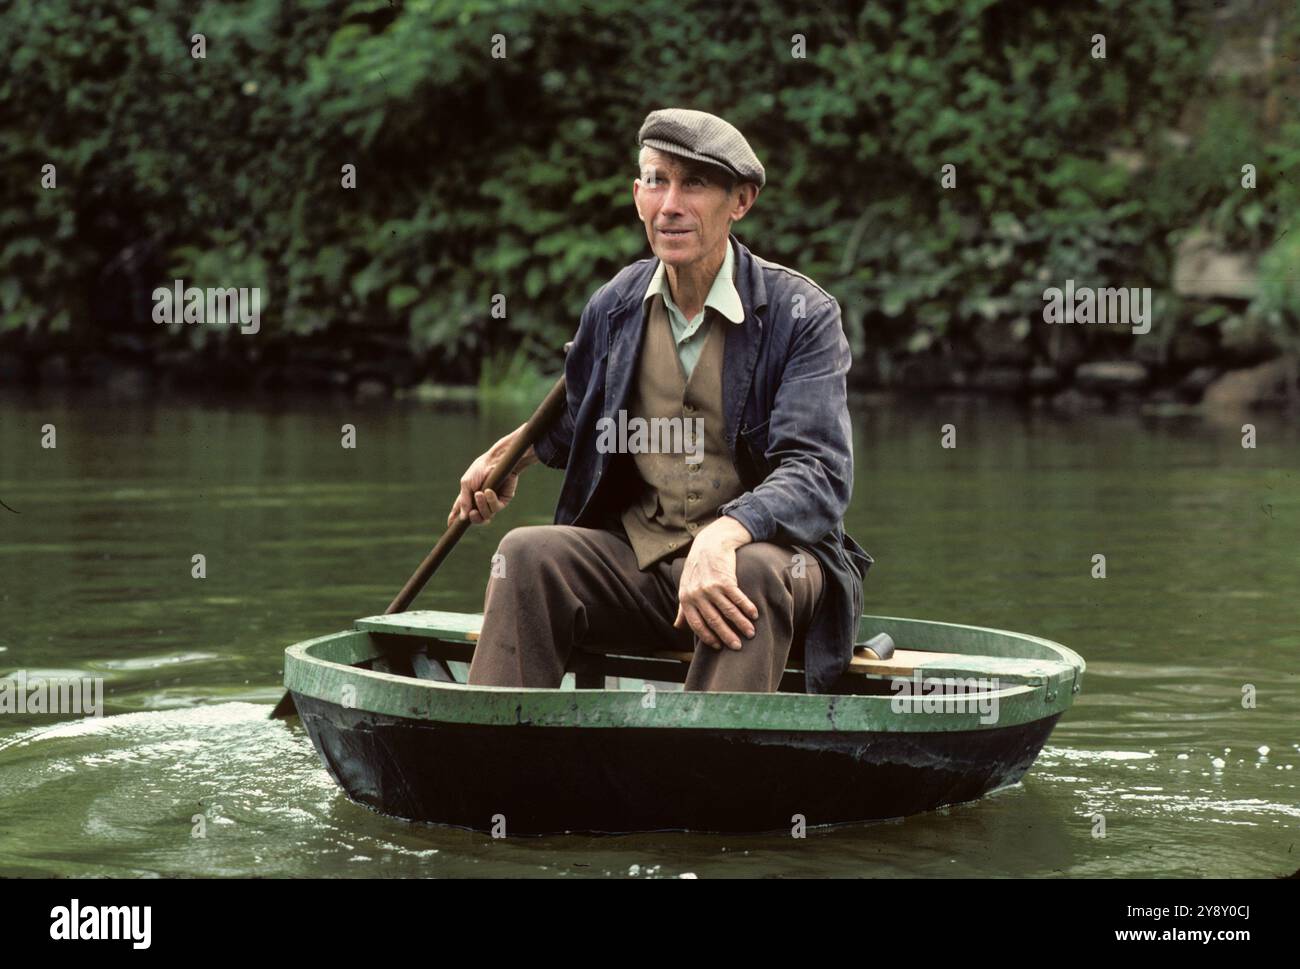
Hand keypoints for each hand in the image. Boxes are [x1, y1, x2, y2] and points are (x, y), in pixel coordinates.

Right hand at [447, 433, 527, 526]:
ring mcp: (492, 502)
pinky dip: (491, 501)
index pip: (461, 511)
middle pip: (476, 519)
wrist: (497, 461)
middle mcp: (480, 501)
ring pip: (486, 516)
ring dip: (482, 506)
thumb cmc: (480, 469)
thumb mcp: (466, 484)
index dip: (455, 519)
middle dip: (474, 519)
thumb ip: (463, 501)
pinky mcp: (503, 500)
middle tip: (472, 513)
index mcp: (469, 496)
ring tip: (480, 493)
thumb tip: (462, 518)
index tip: (450, 526)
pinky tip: (489, 491)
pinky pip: (496, 508)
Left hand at [673, 517, 757, 649]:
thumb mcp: (685, 587)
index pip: (697, 624)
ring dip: (741, 624)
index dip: (708, 637)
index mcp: (686, 599)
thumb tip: (677, 626)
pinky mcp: (725, 579)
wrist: (710, 544)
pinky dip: (747, 608)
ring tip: (750, 633)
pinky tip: (754, 615)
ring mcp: (711, 587)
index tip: (719, 646)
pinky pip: (738, 598)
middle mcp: (697, 594)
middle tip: (737, 646)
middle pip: (714, 621)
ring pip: (728, 611)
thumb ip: (683, 608)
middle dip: (727, 635)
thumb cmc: (697, 568)